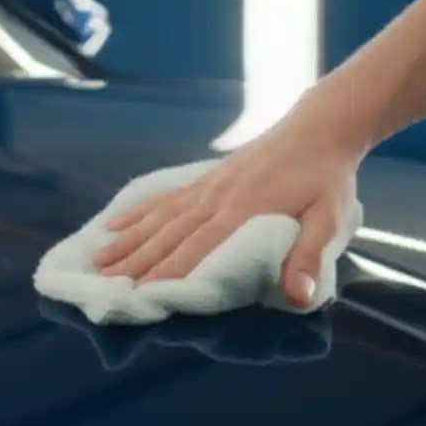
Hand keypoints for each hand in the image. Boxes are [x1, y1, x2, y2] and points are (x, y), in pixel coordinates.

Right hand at [92, 110, 361, 306]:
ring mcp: (207, 187)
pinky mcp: (206, 179)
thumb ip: (309, 257)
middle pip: (167, 237)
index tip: (138, 297)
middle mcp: (216, 199)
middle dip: (134, 264)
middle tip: (103, 289)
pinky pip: (164, 199)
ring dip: (127, 242)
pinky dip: (137, 213)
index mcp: (243, 212)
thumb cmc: (327, 179)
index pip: (196, 251)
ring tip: (97, 262)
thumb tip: (297, 297)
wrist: (319, 127)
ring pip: (158, 219)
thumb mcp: (328, 219)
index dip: (166, 276)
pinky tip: (113, 224)